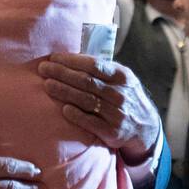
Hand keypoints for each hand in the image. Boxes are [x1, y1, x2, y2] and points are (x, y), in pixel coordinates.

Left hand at [38, 53, 160, 163]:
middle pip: (86, 81)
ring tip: (47, 85)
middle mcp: (120, 94)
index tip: (53, 58)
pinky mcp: (112, 132)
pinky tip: (63, 109)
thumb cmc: (126, 97)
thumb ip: (103, 69)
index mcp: (122, 77)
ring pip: (85, 100)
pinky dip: (76, 115)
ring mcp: (117, 113)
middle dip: (62, 73)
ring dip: (64, 91)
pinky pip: (90, 122)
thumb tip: (72, 57)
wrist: (145, 127)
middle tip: (43, 69)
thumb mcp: (123, 79)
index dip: (71, 61)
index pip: (93, 65)